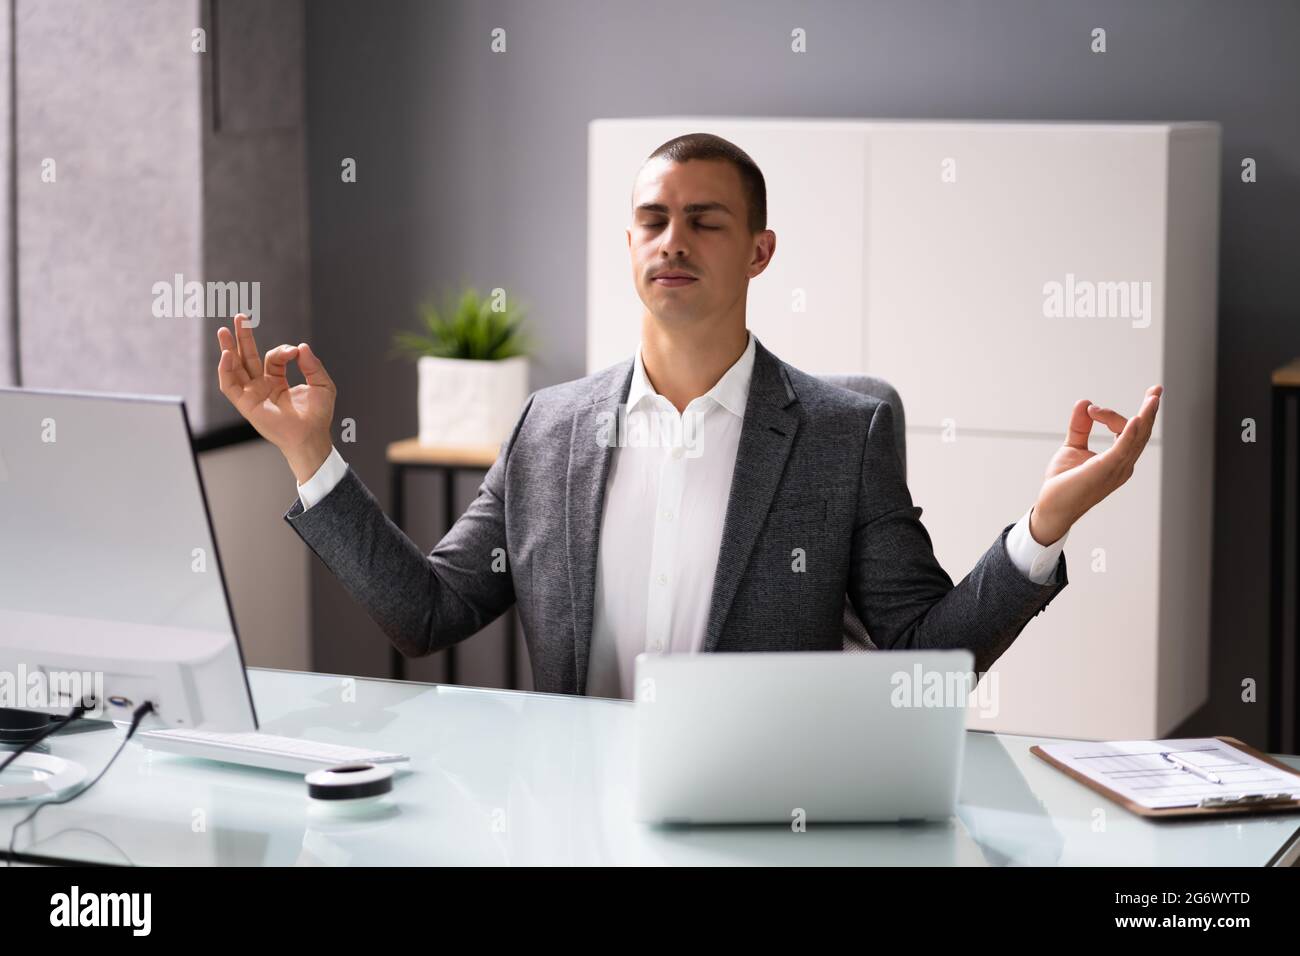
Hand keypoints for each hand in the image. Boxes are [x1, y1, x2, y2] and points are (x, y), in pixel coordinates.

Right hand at [216, 314, 336, 482]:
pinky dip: (225, 370)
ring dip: (228, 349)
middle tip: (239, 317)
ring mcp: (252, 395)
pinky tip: (227, 355)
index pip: (273, 358)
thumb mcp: (322, 384)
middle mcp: (262, 387)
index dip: (283, 351)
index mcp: (277, 382)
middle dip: (243, 338)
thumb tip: (301, 346)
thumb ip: (312, 365)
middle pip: (247, 358)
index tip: (295, 352)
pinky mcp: (246, 404)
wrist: (312, 436)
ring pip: (234, 369)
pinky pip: (229, 386)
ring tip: (224, 330)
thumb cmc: (318, 415)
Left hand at [1029, 385, 1162, 544]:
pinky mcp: (1104, 470)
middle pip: (1140, 433)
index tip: (1091, 409)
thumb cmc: (1064, 483)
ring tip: (1153, 398)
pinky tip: (1136, 418)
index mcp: (1118, 460)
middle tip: (1156, 390)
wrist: (1051, 507)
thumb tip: (1085, 402)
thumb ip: (1080, 427)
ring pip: (1137, 438)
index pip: (1125, 429)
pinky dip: (1129, 433)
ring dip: (1146, 417)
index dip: (1109, 415)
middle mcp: (1123, 465)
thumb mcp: (1073, 447)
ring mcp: (1116, 469)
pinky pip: (1122, 449)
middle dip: (1150, 411)